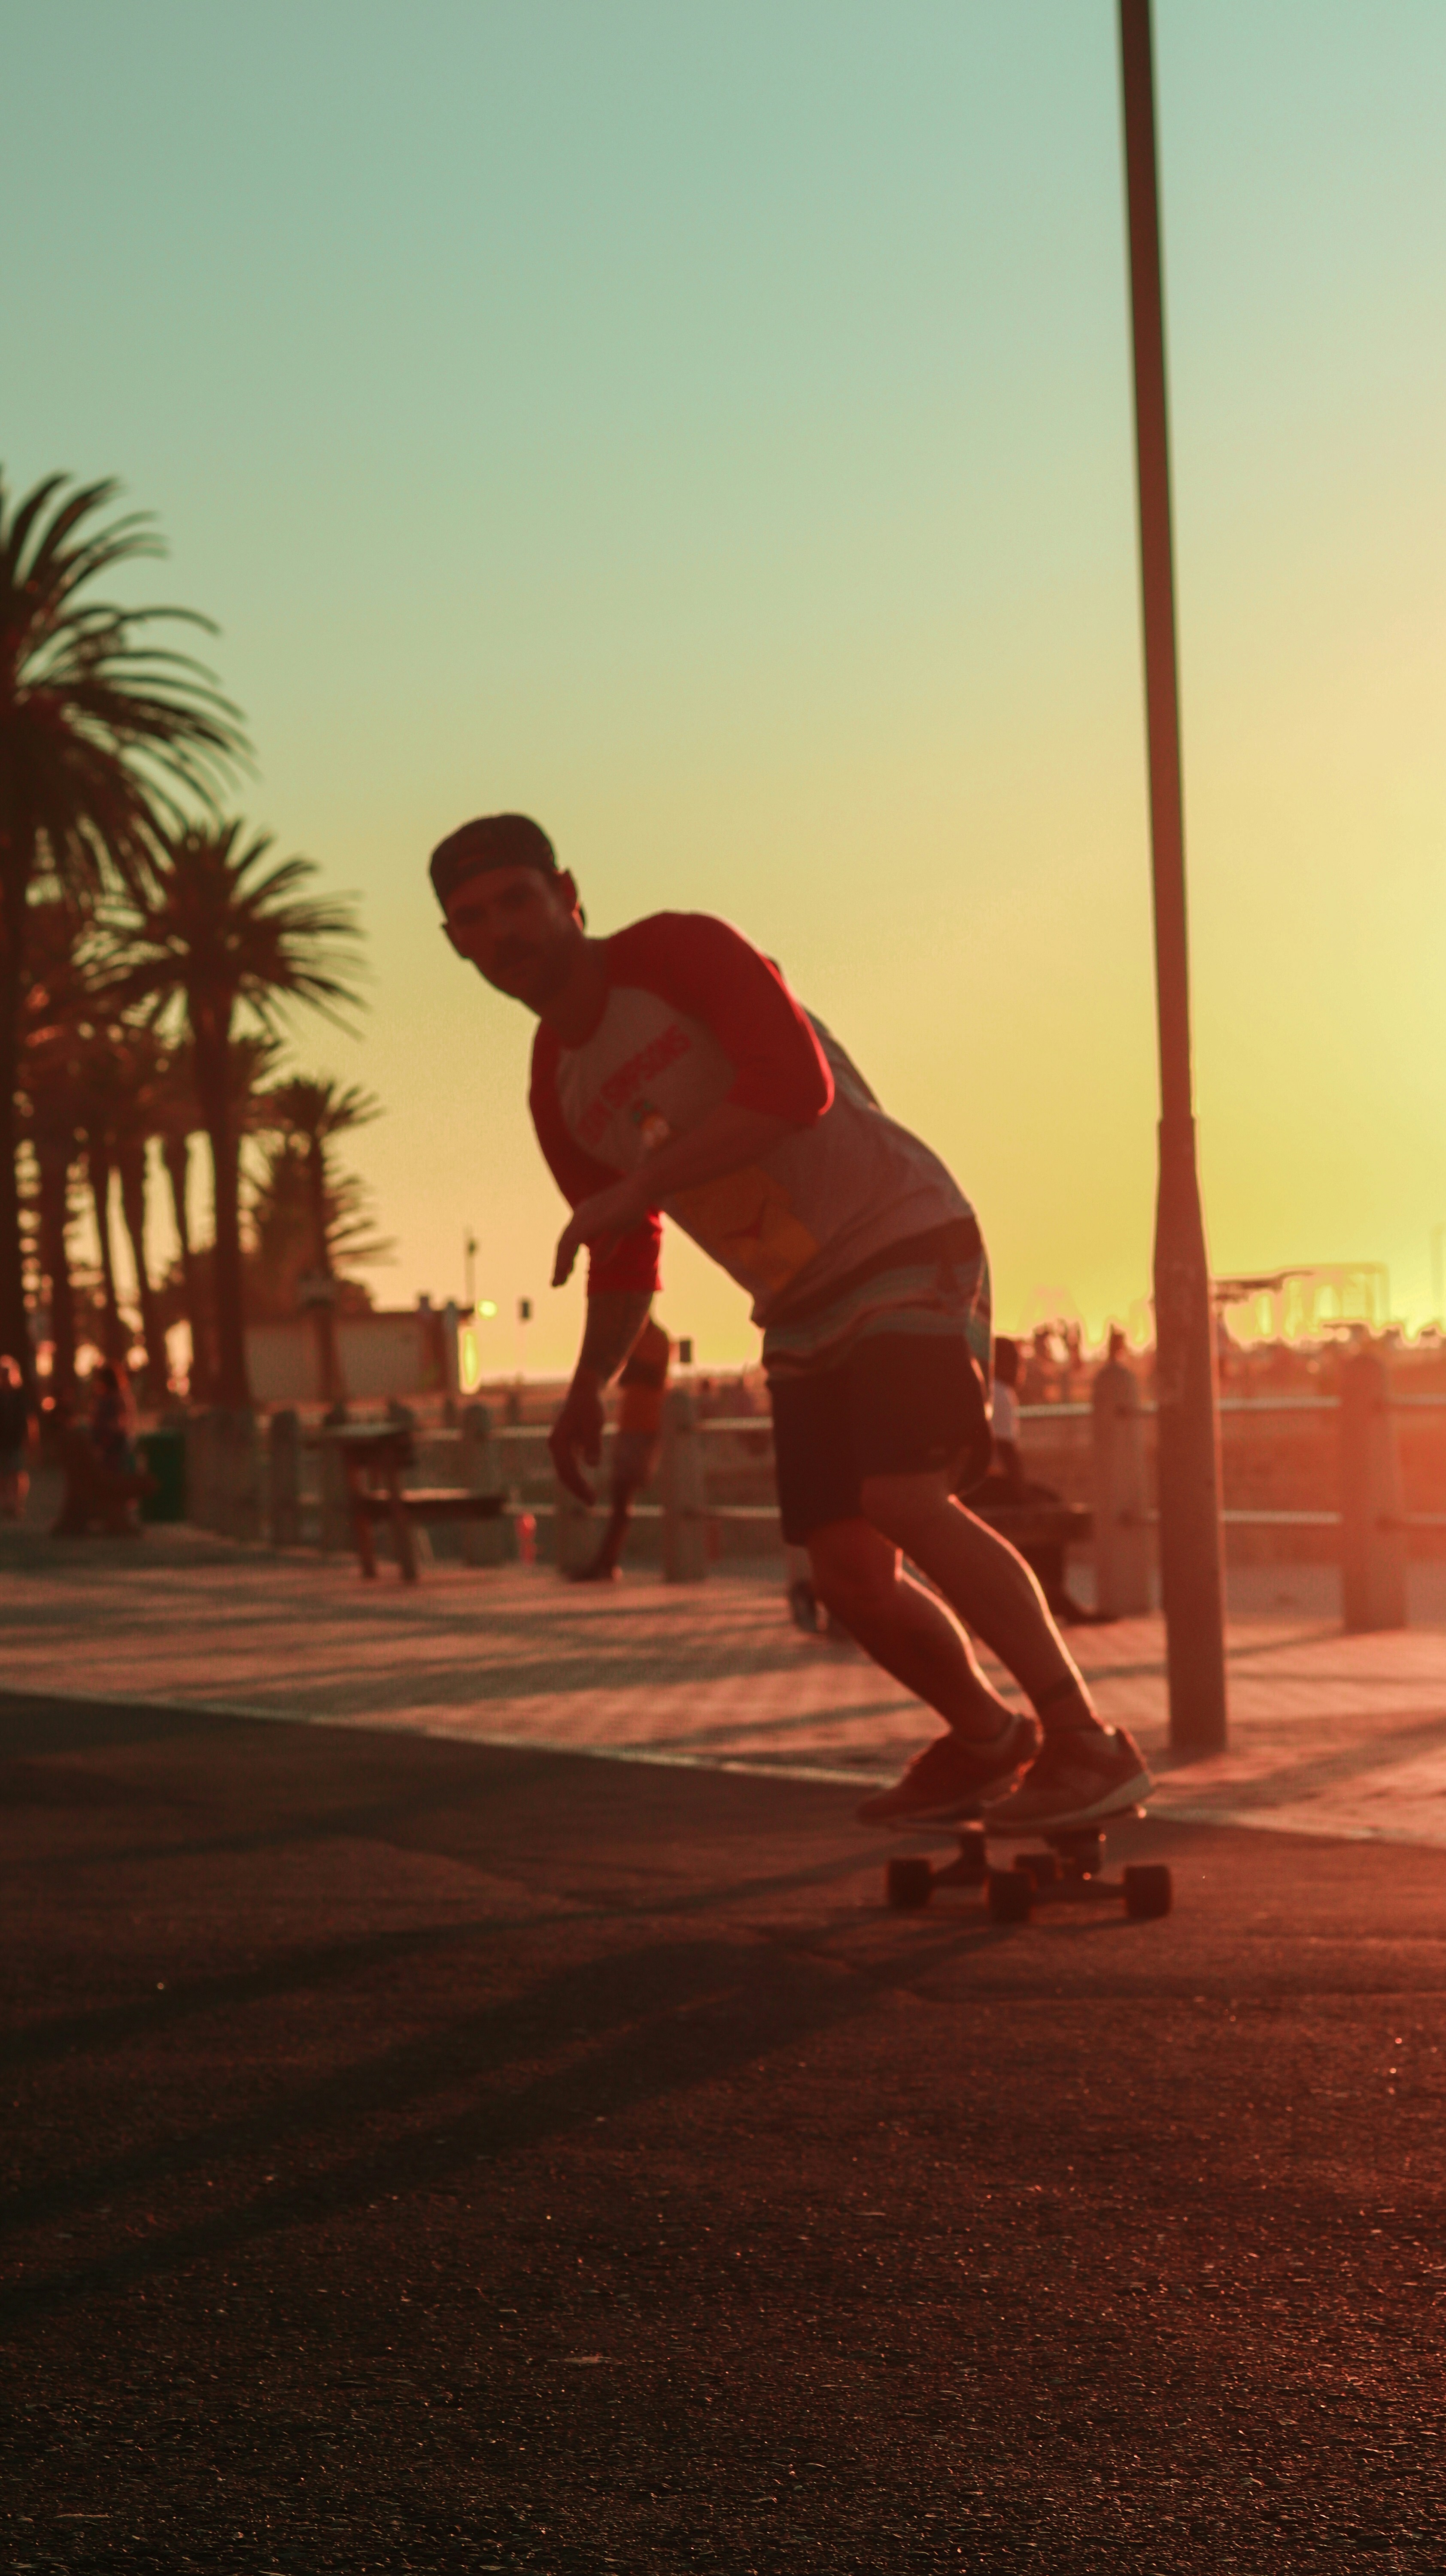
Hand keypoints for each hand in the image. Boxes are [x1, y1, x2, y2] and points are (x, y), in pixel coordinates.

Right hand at [548, 1373, 605, 1503]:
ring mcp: (559, 1445)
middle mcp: (555, 1445)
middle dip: (576, 1489)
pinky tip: (586, 1485)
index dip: (578, 1487)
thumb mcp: (594, 1422)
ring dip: (576, 1485)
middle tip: (592, 1503)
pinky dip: (576, 1476)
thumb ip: (593, 1443)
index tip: (591, 1499)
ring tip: (590, 1498)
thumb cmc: (589, 1405)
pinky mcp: (566, 1444)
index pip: (566, 1471)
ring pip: (565, 1471)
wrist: (584, 1389)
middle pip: (563, 1474)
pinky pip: (569, 1465)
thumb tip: (592, 1465)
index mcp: (558, 1442)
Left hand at [552, 1177, 646, 1286]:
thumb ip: (607, 1244)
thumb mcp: (618, 1229)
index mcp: (586, 1215)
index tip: (566, 1273)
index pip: (571, 1238)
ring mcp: (582, 1216)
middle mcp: (580, 1215)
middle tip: (556, 1284)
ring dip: (560, 1265)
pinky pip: (570, 1243)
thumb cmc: (634, 1206)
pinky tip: (565, 1272)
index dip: (566, 1256)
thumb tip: (595, 1261)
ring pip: (564, 1244)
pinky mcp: (587, 1221)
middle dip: (560, 1263)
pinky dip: (565, 1258)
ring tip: (558, 1283)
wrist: (640, 1190)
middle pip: (564, 1241)